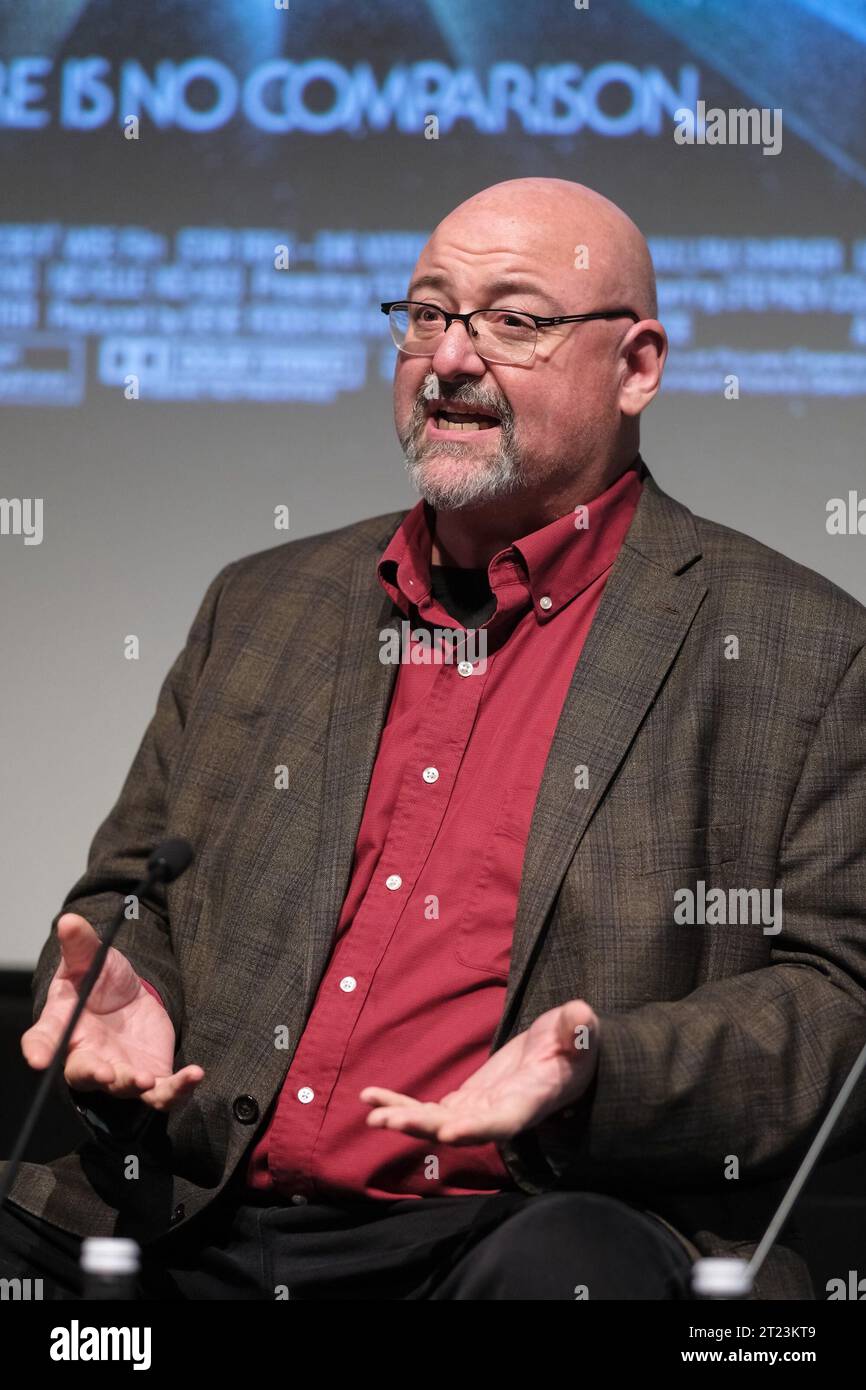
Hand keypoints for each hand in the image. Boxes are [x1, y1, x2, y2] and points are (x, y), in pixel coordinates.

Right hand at [21, 913, 202, 1110]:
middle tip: (106, 1073)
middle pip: (84, 1073)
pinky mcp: (150, 1078)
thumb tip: (69, 920)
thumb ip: (81, 945)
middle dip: (95, 1074)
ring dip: (134, 1087)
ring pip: (123, 1089)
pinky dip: (178, 1090)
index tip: (37, 1058)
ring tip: (146, 1080)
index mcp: (64, 1027)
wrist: (130, 997)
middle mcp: (88, 1055)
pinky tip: (195, 1074)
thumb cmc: (100, 982)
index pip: (43, 1040)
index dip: (38, 1049)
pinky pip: (162, 1093)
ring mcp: (119, 1071)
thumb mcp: (92, 959)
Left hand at [361, 999, 598, 1144]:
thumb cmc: (576, 1042)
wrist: (563, 1054)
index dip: (475, 1129)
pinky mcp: (466, 1101)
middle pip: (458, 1129)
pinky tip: (370, 1098)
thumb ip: (580, 1028)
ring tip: (371, 1114)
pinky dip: (400, 1105)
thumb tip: (580, 1018)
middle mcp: (500, 1114)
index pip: (502, 1123)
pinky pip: (429, 1109)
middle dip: (422, 1127)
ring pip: (438, 1122)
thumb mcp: (583, 1031)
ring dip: (404, 1119)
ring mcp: (479, 1110)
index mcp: (530, 1100)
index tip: (446, 1134)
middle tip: (385, 1123)